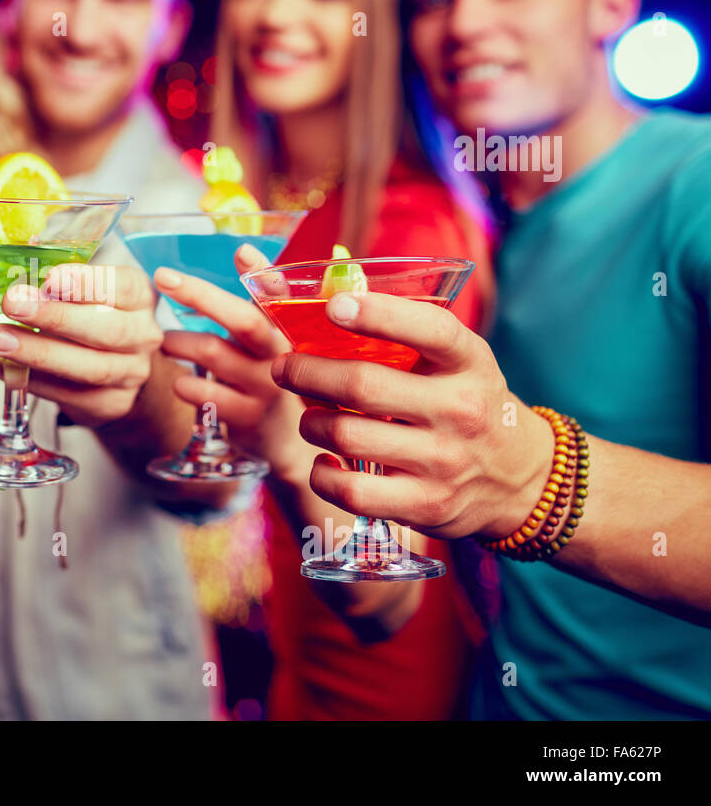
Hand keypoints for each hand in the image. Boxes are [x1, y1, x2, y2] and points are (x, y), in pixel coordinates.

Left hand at [0, 263, 163, 428]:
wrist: (117, 369)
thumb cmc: (92, 318)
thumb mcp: (84, 293)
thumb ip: (55, 288)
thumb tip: (10, 287)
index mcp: (139, 296)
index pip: (122, 286)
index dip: (87, 283)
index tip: (51, 279)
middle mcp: (143, 335)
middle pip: (106, 329)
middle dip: (56, 317)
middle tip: (13, 304)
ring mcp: (131, 372)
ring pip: (90, 367)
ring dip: (39, 353)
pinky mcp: (112, 403)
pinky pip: (70, 395)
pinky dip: (33, 380)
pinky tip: (2, 366)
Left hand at [153, 244, 310, 481]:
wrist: (285, 441)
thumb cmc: (264, 377)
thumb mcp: (265, 344)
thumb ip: (250, 308)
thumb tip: (229, 260)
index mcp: (285, 329)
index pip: (278, 295)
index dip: (262, 273)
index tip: (241, 251)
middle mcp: (281, 354)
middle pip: (242, 319)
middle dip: (200, 295)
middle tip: (164, 278)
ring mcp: (266, 387)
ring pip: (212, 352)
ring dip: (178, 342)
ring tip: (166, 342)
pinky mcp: (249, 416)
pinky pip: (203, 392)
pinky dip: (183, 384)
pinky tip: (180, 383)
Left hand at [272, 290, 554, 539]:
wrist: (520, 478)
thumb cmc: (465, 403)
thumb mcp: (457, 362)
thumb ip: (407, 336)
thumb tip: (326, 301)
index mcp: (469, 362)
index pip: (429, 329)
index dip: (377, 313)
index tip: (333, 305)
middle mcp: (460, 409)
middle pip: (361, 385)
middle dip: (306, 373)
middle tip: (284, 367)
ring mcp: (444, 461)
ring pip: (345, 435)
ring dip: (310, 422)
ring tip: (311, 416)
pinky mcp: (426, 504)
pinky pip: (351, 490)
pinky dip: (322, 474)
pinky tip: (324, 462)